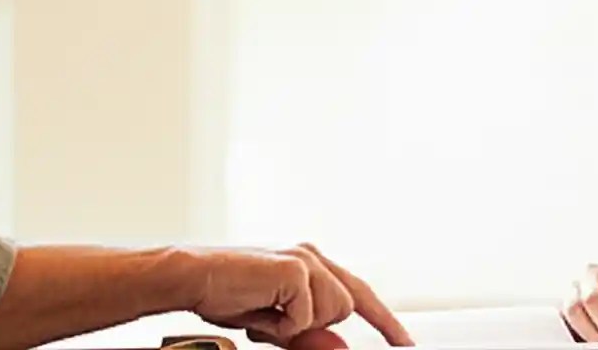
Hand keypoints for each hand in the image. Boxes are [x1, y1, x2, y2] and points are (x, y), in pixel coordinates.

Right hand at [188, 243, 412, 346]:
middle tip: (273, 322)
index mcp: (311, 262)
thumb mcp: (275, 323)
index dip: (384, 320)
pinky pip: (305, 317)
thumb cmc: (228, 295)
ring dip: (295, 326)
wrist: (193, 276)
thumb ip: (307, 334)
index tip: (404, 342)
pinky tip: (258, 308)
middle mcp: (314, 256)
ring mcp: (306, 260)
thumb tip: (337, 347)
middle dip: (315, 326)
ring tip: (262, 311)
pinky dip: (281, 325)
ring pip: (331, 313)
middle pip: (346, 307)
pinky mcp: (296, 270)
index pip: (359, 293)